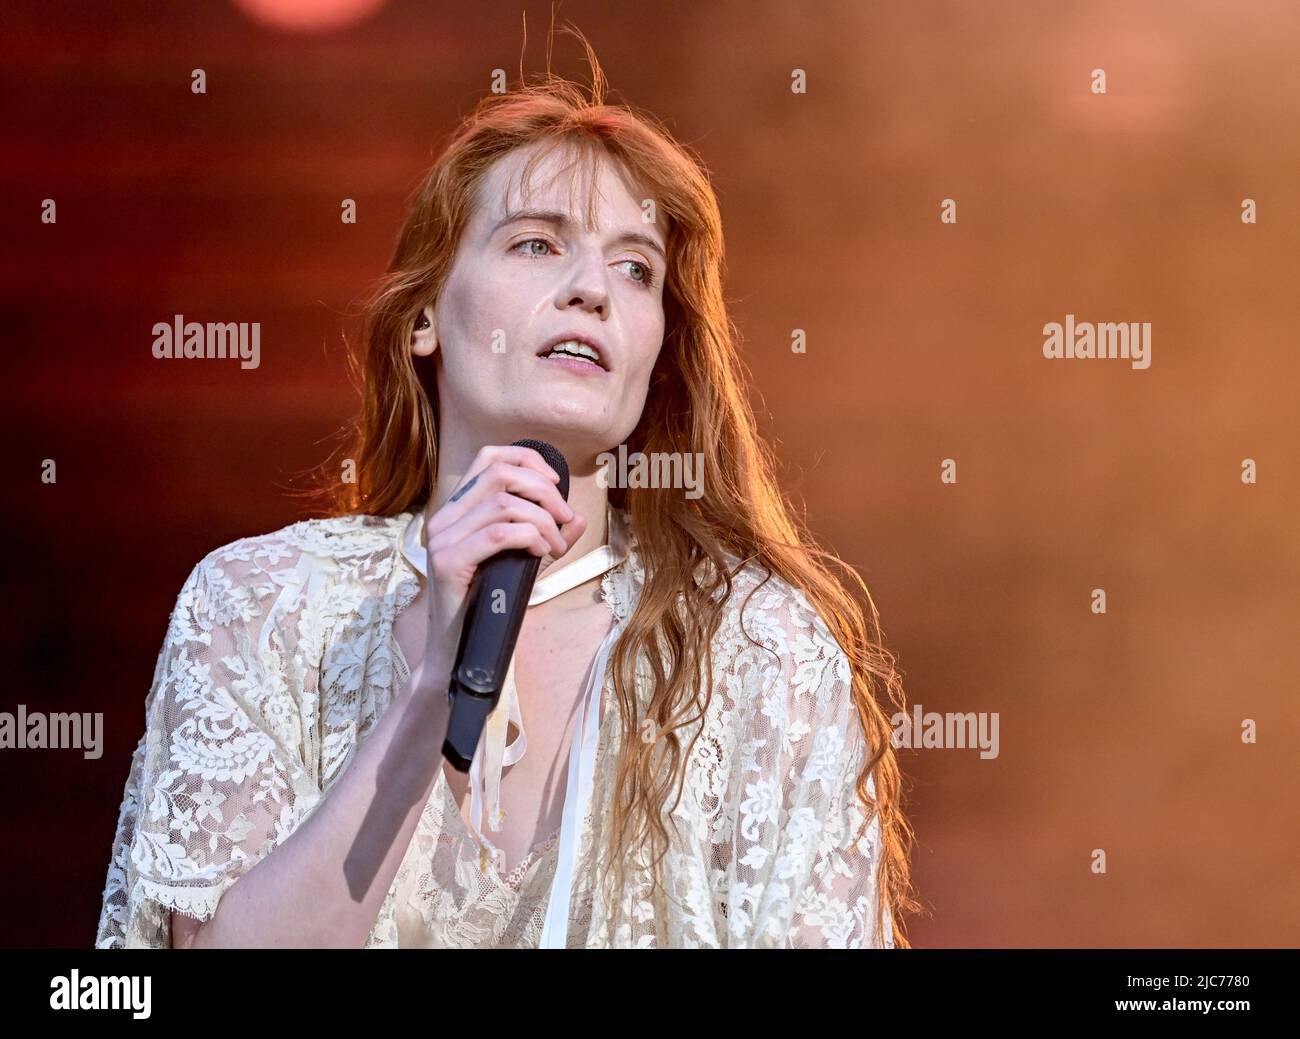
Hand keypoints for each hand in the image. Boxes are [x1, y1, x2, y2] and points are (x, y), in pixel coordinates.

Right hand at [414, 444, 585, 696]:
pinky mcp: (447, 562)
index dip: (526, 458)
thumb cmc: (489, 608)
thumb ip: (546, 540)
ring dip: (542, 521)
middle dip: (544, 491)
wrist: (459, 653)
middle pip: (500, 473)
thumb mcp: (523, 565)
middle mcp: (444, 519)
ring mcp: (442, 540)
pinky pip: (499, 533)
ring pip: (504, 503)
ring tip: (554, 547)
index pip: (488, 457)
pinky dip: (530, 537)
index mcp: (456, 511)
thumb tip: (578, 520)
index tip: (555, 483)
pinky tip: (542, 553)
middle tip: (565, 518)